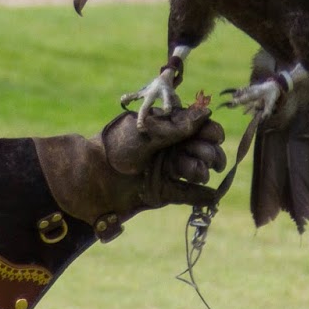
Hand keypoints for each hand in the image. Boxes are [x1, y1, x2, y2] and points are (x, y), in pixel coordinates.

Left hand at [34, 98, 227, 236]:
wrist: (94, 177)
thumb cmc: (117, 148)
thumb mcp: (147, 133)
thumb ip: (176, 127)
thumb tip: (206, 113)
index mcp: (167, 128)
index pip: (198, 128)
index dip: (210, 132)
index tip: (215, 136)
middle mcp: (172, 148)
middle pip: (202, 150)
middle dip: (208, 153)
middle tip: (208, 158)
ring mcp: (169, 170)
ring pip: (197, 170)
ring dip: (201, 170)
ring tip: (197, 173)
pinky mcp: (165, 192)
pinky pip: (188, 194)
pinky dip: (201, 195)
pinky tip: (214, 195)